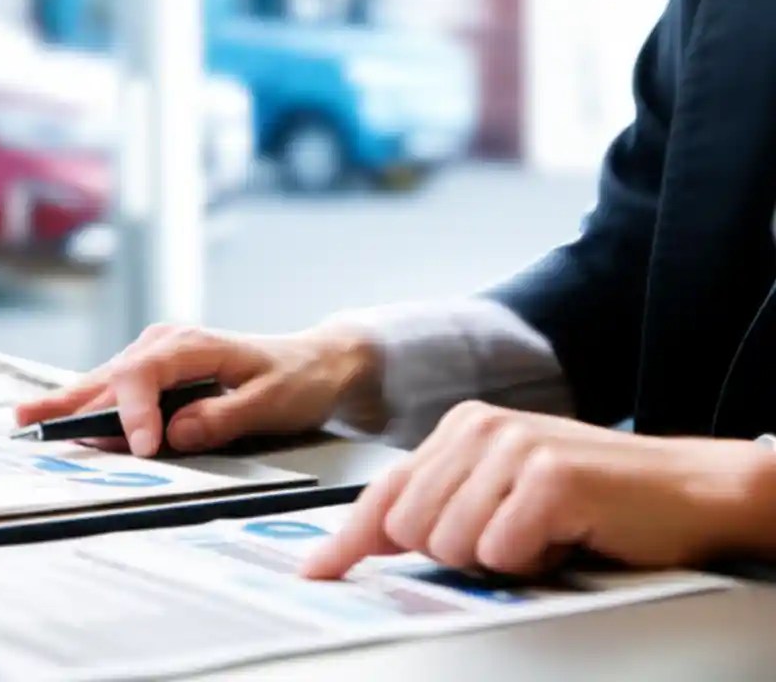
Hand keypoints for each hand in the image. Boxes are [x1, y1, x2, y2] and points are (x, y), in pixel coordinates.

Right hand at [14, 321, 385, 456]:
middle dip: (70, 402)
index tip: (141, 447)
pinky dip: (85, 405)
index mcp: (191, 345)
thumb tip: (176, 434)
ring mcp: (156, 358)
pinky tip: (55, 416)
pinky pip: (115, 391)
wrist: (315, 363)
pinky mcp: (155, 376)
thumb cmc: (297, 379)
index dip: (134, 413)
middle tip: (29, 424)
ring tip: (24, 419)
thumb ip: (223, 417)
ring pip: (103, 383)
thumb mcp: (272, 402)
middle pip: (109, 376)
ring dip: (66, 402)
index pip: (144, 376)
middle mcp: (165, 345)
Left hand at [302, 401, 775, 578]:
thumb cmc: (589, 497)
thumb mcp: (497, 491)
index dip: (347, 540)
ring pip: (448, 544)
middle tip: (510, 536)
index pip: (383, 491)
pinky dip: (532, 561)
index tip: (316, 571)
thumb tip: (364, 540)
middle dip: (454, 552)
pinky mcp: (549, 477)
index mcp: (459, 428)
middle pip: (409, 528)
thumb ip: (434, 506)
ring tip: (539, 533)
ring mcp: (514, 447)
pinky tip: (563, 536)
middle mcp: (480, 427)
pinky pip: (500, 552)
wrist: (683, 489)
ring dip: (497, 558)